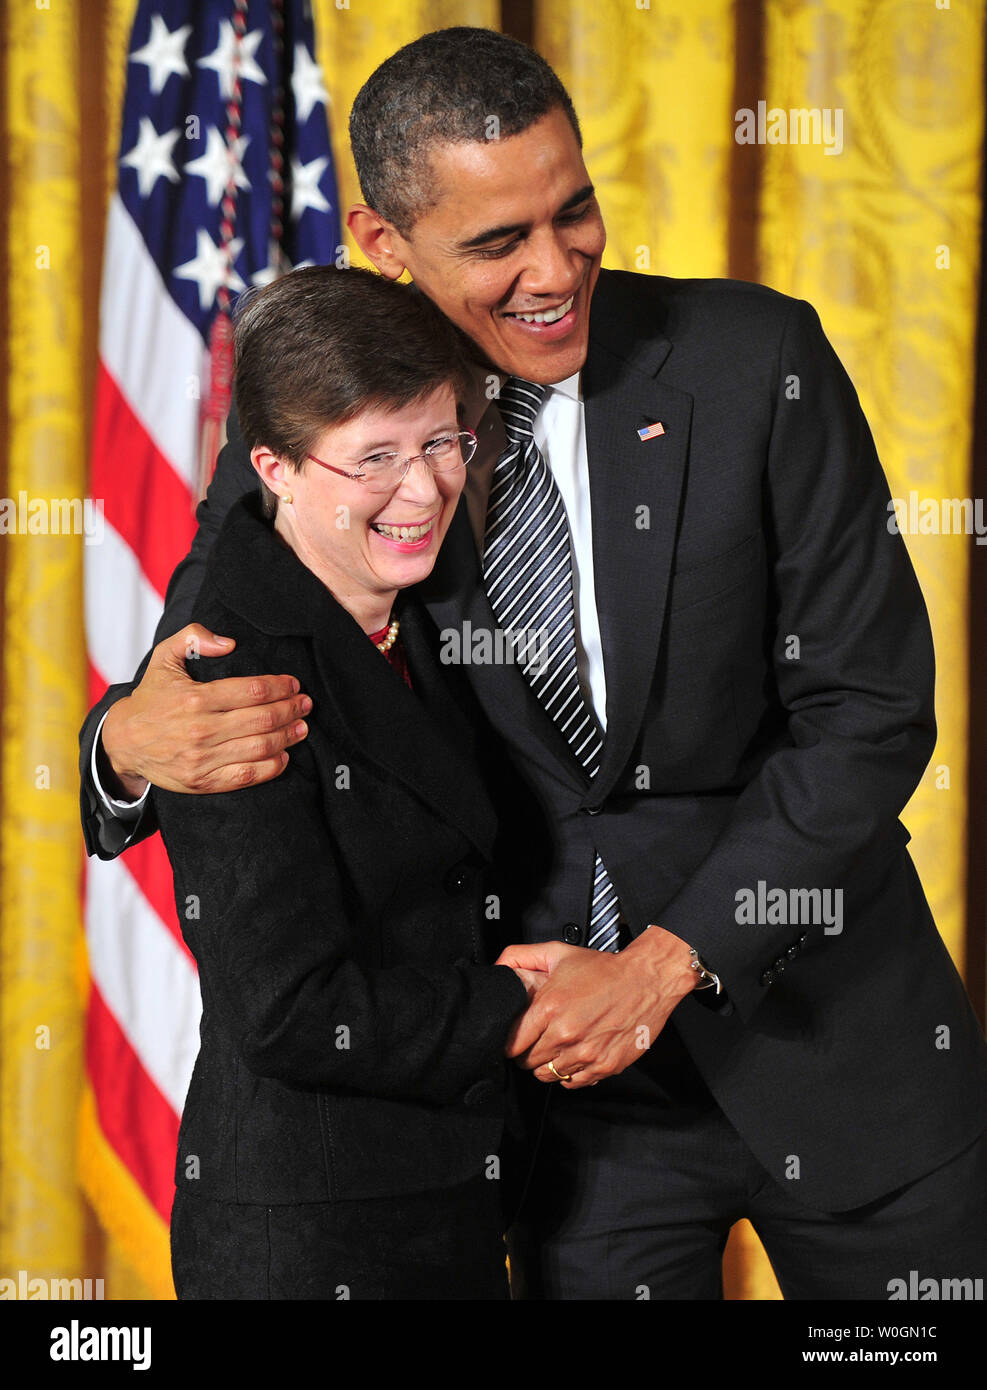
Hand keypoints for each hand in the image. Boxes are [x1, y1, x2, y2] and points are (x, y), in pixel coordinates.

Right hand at [100, 624, 311, 796]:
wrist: (123, 741)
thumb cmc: (151, 697)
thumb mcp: (163, 657)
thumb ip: (193, 637)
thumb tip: (229, 643)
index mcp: (195, 698)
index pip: (252, 691)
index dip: (280, 686)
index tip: (294, 684)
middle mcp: (200, 729)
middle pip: (262, 719)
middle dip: (290, 710)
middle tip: (306, 704)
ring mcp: (202, 759)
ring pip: (259, 747)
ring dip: (287, 737)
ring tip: (302, 727)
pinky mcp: (201, 782)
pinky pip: (246, 776)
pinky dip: (271, 767)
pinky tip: (284, 756)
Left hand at [499, 928, 696, 1089]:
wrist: (647, 979)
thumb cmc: (604, 969)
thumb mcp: (558, 953)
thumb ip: (521, 956)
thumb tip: (499, 965)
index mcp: (550, 1008)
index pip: (512, 1044)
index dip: (510, 1042)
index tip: (515, 1038)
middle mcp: (566, 1034)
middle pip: (528, 1062)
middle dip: (527, 1053)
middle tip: (537, 1041)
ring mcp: (586, 1054)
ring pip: (548, 1076)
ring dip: (547, 1065)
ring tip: (557, 1048)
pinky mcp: (604, 1066)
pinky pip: (574, 1082)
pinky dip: (570, 1074)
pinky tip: (574, 1055)